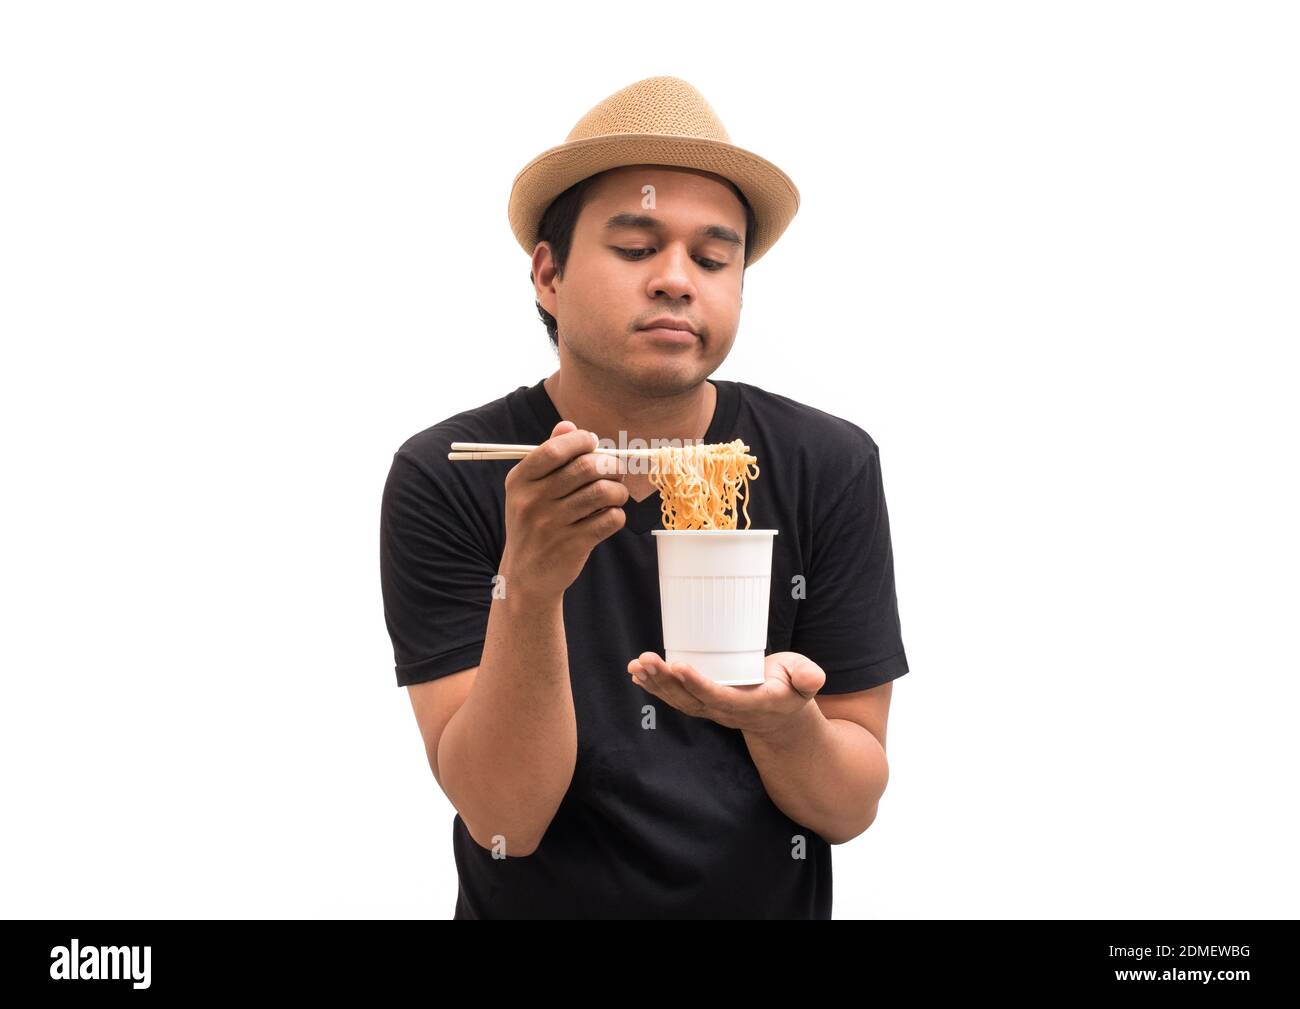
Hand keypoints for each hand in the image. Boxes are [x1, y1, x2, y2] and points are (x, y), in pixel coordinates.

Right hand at [500, 420, 627, 602]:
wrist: (526, 576)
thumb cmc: (533, 523)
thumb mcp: (529, 490)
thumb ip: (549, 456)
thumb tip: (569, 426)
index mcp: (520, 481)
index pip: (554, 450)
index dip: (580, 441)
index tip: (592, 443)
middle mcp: (533, 501)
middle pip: (586, 468)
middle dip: (610, 465)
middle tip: (615, 470)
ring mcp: (552, 525)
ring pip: (603, 492)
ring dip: (619, 490)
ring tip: (617, 494)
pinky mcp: (573, 545)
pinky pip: (610, 519)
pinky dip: (618, 514)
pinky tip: (610, 515)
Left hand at [626, 650, 826, 736]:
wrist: (779, 716)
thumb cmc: (790, 688)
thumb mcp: (804, 679)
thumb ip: (808, 677)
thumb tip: (813, 678)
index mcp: (750, 704)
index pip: (720, 696)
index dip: (698, 683)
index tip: (680, 666)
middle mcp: (725, 710)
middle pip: (690, 699)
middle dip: (666, 681)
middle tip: (646, 661)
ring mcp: (710, 709)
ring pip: (678, 700)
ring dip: (655, 683)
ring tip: (637, 664)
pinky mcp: (701, 703)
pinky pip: (674, 698)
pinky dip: (655, 687)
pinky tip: (638, 674)